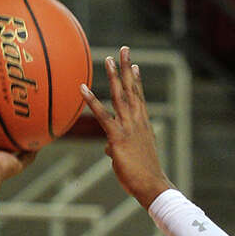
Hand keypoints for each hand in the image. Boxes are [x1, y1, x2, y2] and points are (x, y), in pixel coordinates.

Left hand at [81, 47, 170, 208]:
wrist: (152, 186)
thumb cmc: (142, 176)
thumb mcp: (131, 158)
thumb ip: (118, 148)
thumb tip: (107, 147)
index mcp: (143, 125)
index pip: (139, 98)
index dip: (135, 80)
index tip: (133, 65)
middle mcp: (137, 122)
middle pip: (131, 90)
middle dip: (126, 68)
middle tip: (123, 49)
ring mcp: (128, 128)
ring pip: (119, 96)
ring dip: (113, 76)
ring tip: (107, 58)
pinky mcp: (118, 137)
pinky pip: (102, 115)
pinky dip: (91, 100)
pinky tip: (82, 88)